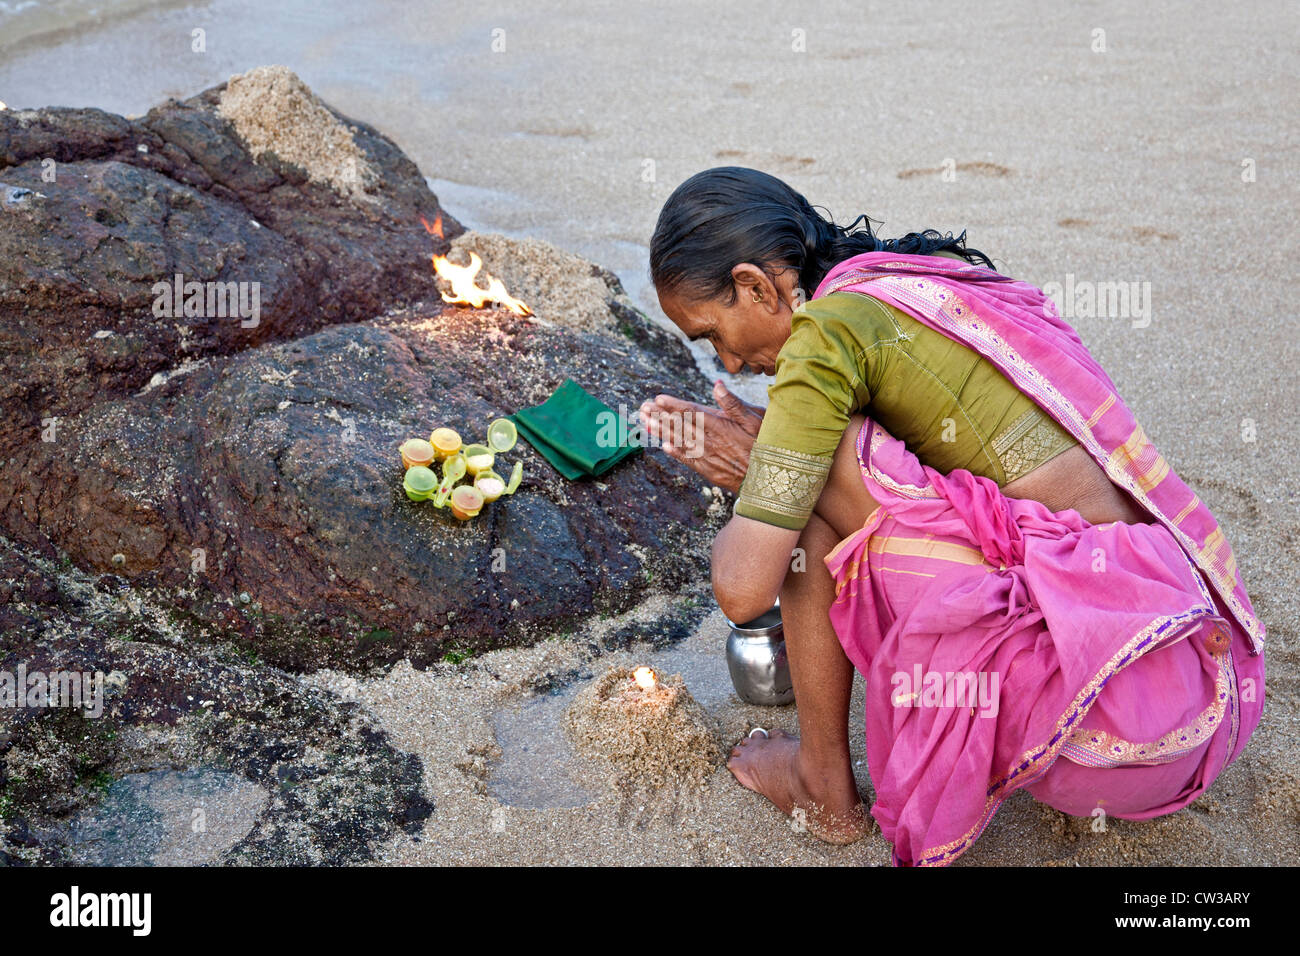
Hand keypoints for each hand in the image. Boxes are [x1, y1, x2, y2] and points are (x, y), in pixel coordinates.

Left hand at [638, 380, 765, 493]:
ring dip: (661, 431)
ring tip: (645, 422)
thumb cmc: (767, 446)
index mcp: (720, 426)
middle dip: (660, 416)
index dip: (674, 405)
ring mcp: (708, 457)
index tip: (658, 398)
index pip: (691, 413)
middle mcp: (710, 441)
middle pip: (680, 426)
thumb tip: (717, 385)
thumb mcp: (756, 420)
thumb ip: (734, 403)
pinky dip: (675, 452)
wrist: (770, 481)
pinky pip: (688, 460)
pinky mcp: (709, 470)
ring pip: (680, 441)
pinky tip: (663, 446)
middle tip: (642, 407)